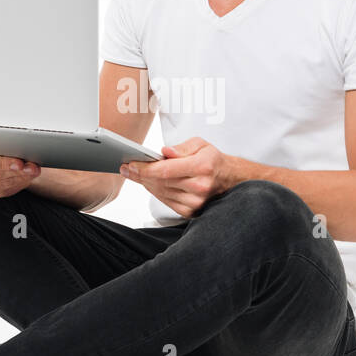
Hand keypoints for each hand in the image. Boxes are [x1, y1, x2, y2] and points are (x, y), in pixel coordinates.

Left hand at [119, 137, 235, 217]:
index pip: (165, 170)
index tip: (131, 165)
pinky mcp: (191, 211)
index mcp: (202, 167)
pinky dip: (155, 192)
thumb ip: (181, 147)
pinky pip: (166, 201)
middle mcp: (199, 187)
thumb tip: (164, 151)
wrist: (229, 179)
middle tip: (126, 168)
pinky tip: (149, 183)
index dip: (145, 169)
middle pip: (161, 182)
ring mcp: (196, 202)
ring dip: (146, 184)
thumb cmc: (212, 159)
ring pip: (161, 193)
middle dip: (140, 175)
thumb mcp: (200, 144)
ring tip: (134, 174)